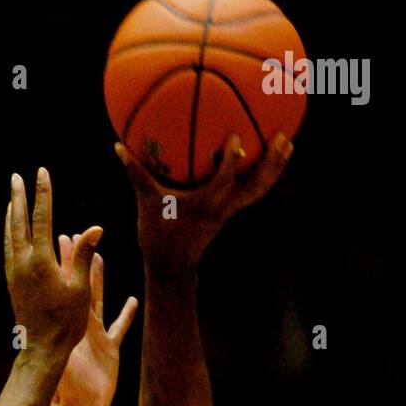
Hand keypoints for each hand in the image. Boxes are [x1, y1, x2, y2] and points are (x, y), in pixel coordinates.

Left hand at [4, 168, 102, 358]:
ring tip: (12, 201)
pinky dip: (9, 235)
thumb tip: (95, 228)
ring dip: (11, 216)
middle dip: (19, 197)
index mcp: (41, 261)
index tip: (42, 172)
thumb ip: (84, 255)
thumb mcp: (80, 289)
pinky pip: (8, 251)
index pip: (42, 218)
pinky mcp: (12, 284)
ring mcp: (15, 274)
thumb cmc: (66, 322)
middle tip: (16, 177)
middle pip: (18, 222)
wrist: (41, 349)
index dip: (43, 193)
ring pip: (9, 236)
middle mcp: (23, 264)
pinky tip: (11, 234)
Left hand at [53, 237, 137, 405]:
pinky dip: (126, 315)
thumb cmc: (71, 386)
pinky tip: (133, 301)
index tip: (65, 235)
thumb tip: (58, 312)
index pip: (67, 281)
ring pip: (98, 300)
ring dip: (99, 280)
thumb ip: (69, 329)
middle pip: (79, 285)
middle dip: (78, 260)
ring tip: (101, 258)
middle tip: (76, 236)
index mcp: (71, 321)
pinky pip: (120, 328)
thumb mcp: (70, 351)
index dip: (67, 258)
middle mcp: (81, 324)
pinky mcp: (110, 350)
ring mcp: (96, 336)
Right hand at [116, 131, 294, 275]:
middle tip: (283, 137)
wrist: (171, 268)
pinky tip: (266, 159)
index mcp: (204, 206)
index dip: (231, 161)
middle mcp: (222, 209)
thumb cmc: (157, 235)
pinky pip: (251, 192)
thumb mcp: (146, 204)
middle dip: (271, 163)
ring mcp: (229, 212)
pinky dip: (262, 176)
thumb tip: (118, 146)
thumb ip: (135, 174)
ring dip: (275, 169)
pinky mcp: (229, 214)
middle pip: (255, 187)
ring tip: (287, 145)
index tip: (236, 137)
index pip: (223, 182)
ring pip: (259, 190)